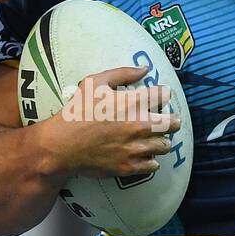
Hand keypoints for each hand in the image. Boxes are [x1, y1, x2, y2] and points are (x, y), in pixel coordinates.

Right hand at [39, 66, 182, 178]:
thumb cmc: (76, 112)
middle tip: (164, 119)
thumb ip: (123, 73)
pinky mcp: (129, 166)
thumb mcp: (94, 82)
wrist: (61, 145)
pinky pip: (153, 165)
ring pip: (165, 146)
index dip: (162, 94)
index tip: (159, 96)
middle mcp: (139, 125)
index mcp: (133, 102)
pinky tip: (142, 154)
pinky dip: (151, 159)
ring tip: (152, 138)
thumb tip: (144, 69)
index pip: (164, 95)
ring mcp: (136, 148)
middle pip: (173, 123)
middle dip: (171, 119)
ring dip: (161, 140)